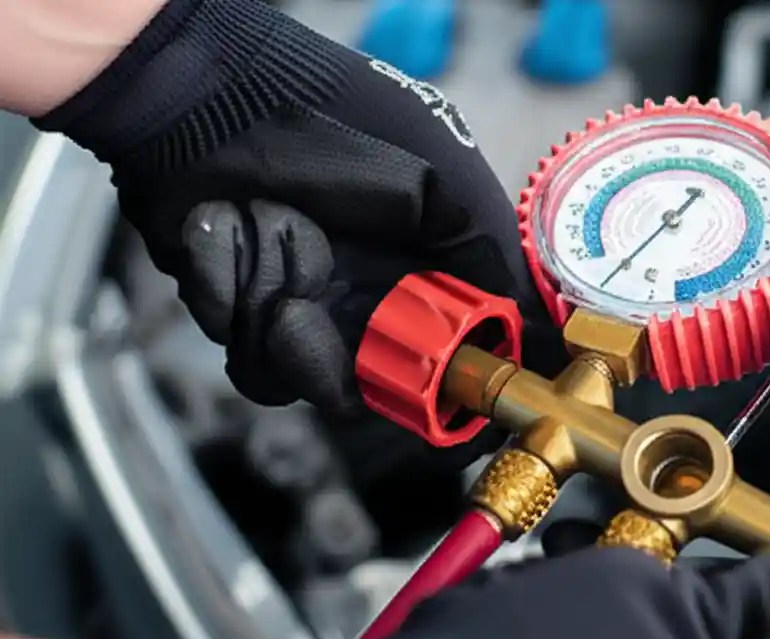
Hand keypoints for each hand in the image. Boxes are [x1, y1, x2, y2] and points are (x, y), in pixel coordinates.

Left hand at [35, 0, 562, 414]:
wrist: (218, 97)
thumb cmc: (335, 127)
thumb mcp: (437, 188)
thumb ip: (486, 262)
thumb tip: (530, 329)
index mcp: (415, 280)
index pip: (435, 369)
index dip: (425, 388)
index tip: (413, 381)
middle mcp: (360, 300)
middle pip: (351, 386)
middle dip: (321, 344)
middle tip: (302, 296)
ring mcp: (294, 304)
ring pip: (282, 370)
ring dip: (269, 284)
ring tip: (268, 217)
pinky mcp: (231, 302)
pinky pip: (225, 333)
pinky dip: (221, 273)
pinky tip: (225, 218)